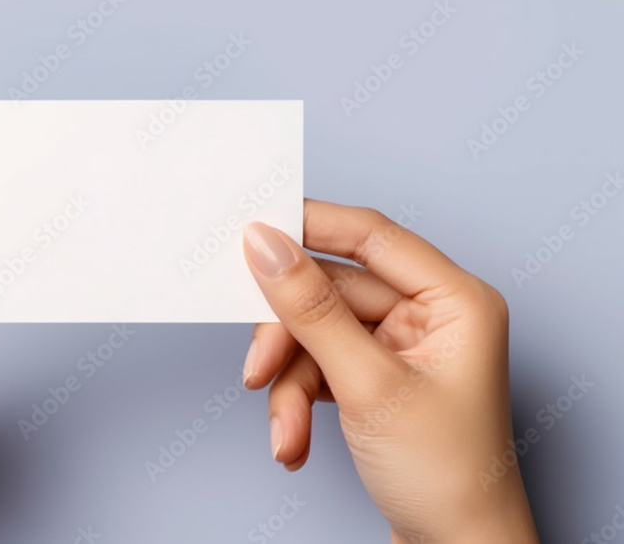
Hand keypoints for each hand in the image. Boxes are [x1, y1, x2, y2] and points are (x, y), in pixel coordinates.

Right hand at [241, 201, 537, 542]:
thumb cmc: (449, 478)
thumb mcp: (369, 386)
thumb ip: (311, 310)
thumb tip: (267, 247)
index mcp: (454, 300)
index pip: (371, 237)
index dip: (309, 228)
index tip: (254, 233)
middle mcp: (429, 316)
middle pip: (331, 294)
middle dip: (289, 341)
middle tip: (258, 367)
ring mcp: (400, 349)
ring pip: (316, 335)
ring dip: (289, 385)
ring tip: (283, 431)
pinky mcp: (376, 378)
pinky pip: (318, 366)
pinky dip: (298, 401)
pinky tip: (294, 439)